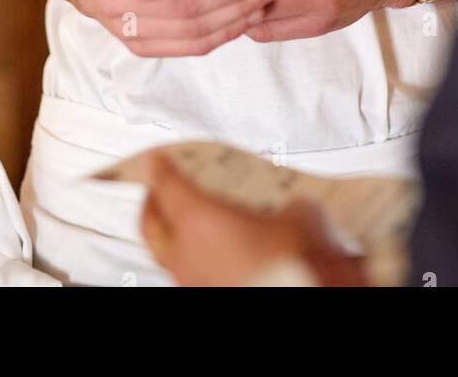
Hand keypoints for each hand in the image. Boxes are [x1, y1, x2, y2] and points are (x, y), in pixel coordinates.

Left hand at [140, 152, 346, 286]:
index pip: (168, 186)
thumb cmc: (293, 262)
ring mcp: (192, 283)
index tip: (158, 161)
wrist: (304, 294)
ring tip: (190, 224)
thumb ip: (287, 204)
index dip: (161, 169)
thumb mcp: (299, 215)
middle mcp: (186, 254)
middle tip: (159, 191)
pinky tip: (216, 256)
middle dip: (153, 205)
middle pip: (152, 225)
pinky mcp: (205, 297)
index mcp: (198, 221)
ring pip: (168, 255)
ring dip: (173, 236)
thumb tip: (293, 208)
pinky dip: (194, 260)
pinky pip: (189, 274)